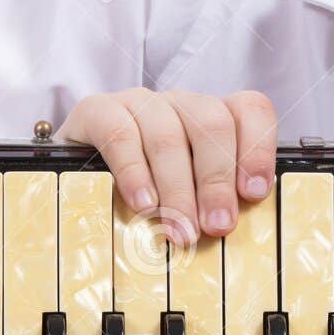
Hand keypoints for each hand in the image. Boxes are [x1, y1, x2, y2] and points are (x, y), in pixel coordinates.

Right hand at [57, 88, 277, 241]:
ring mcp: (139, 103)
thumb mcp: (188, 193)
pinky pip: (120, 134)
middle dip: (217, 180)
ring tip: (182, 231)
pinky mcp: (97, 111)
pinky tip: (143, 205)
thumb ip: (215, 201)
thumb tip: (235, 226)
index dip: (257, 148)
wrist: (75, 171)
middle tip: (217, 226)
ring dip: (178, 189)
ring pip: (168, 134)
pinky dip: (135, 173)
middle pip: (211, 122)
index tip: (254, 193)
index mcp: (210, 116)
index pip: (248, 109)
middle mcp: (178, 103)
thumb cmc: (144, 188)